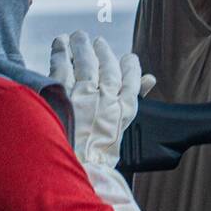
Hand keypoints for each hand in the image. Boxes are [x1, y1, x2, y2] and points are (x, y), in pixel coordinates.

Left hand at [49, 30, 154, 167]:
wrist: (74, 173)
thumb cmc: (96, 160)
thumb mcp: (120, 134)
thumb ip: (133, 102)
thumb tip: (150, 79)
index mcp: (124, 111)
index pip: (131, 79)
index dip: (130, 66)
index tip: (129, 58)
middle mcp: (106, 100)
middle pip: (107, 67)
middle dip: (103, 52)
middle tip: (98, 41)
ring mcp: (83, 96)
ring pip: (85, 62)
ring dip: (81, 46)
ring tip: (78, 36)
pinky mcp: (61, 95)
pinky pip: (61, 67)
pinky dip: (61, 53)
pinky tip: (59, 44)